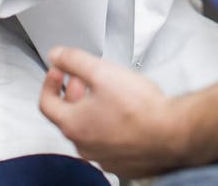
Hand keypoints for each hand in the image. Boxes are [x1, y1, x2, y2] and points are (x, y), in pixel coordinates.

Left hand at [39, 47, 181, 178]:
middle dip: (73, 92)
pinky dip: (110, 126)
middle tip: (84, 77)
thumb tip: (57, 55)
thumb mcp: (102, 71)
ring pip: (89, 130)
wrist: (171, 134)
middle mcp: (84, 145)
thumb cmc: (139, 109)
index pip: (46, 103)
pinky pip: (108, 142)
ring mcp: (103, 157)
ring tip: (108, 92)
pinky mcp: (122, 162)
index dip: (50, 82)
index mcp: (73, 124)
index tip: (58, 70)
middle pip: (68, 116)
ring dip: (92, 109)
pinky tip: (125, 113)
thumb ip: (75, 60)